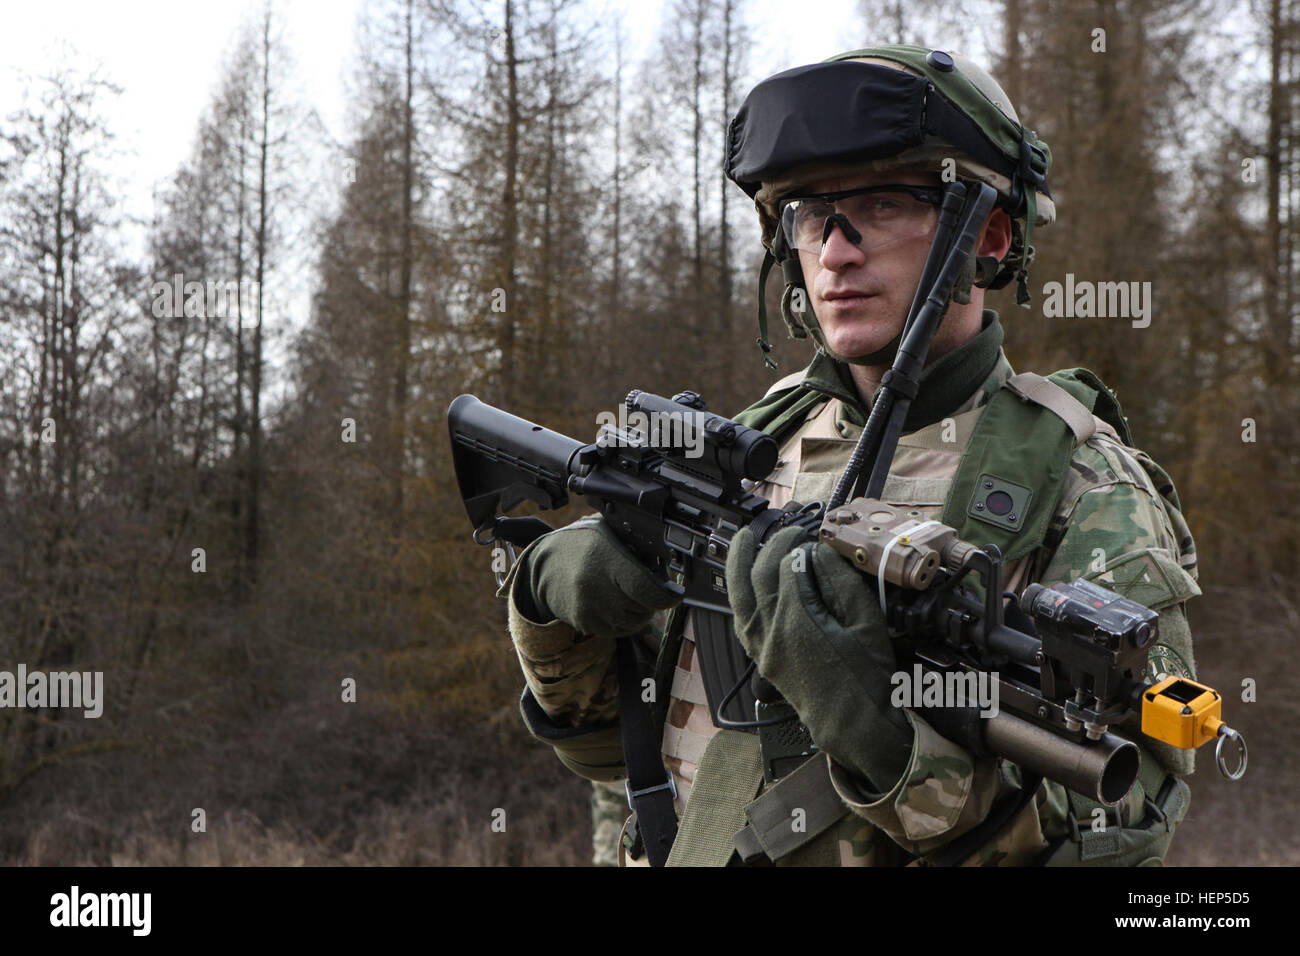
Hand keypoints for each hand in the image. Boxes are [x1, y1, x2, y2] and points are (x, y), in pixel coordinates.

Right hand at [512, 515, 681, 636]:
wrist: (543, 564)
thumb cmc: (582, 543)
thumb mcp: (607, 531)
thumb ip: (637, 543)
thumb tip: (667, 559)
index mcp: (607, 561)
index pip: (648, 590)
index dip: (667, 595)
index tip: (674, 593)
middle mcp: (598, 588)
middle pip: (644, 609)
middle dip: (652, 600)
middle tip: (648, 586)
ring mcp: (590, 609)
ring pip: (633, 624)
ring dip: (639, 612)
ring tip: (630, 593)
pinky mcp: (585, 623)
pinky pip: (617, 631)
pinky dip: (623, 621)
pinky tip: (616, 603)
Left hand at [725, 524, 914, 790]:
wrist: (854, 725)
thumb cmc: (867, 677)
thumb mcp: (867, 623)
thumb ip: (841, 582)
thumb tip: (819, 553)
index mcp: (800, 621)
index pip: (791, 568)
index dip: (803, 548)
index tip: (816, 540)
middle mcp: (772, 632)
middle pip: (762, 575)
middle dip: (775, 546)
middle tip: (792, 532)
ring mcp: (761, 647)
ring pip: (740, 595)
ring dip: (739, 562)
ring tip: (743, 538)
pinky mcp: (760, 659)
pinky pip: (740, 619)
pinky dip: (739, 595)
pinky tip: (742, 581)